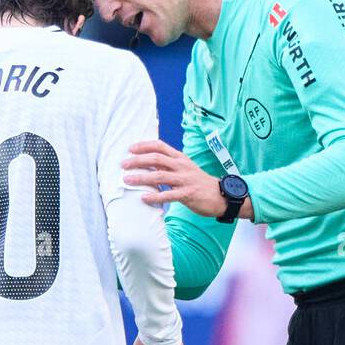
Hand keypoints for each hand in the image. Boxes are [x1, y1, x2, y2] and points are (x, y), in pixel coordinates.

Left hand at [123, 140, 245, 218]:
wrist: (221, 195)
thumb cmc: (199, 182)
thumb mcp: (185, 168)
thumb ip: (169, 165)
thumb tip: (149, 163)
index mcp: (180, 158)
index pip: (160, 146)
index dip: (144, 146)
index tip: (130, 149)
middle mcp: (182, 166)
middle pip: (156, 159)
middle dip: (138, 161)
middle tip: (123, 164)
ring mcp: (185, 180)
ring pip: (160, 176)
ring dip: (141, 177)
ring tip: (127, 180)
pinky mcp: (188, 194)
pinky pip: (169, 195)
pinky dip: (155, 196)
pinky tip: (144, 198)